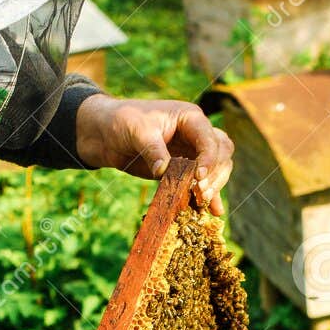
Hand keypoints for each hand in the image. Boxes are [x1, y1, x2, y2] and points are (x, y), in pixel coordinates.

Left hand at [75, 94, 233, 213]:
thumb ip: (153, 150)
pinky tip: (215, 211)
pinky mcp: (185, 170)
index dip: (209, 158)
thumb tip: (164, 171)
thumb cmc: (123, 122)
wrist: (107, 134)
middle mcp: (196, 134)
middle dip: (215, 173)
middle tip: (200, 192)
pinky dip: (210, 196)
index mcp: (190, 118)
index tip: (198, 178)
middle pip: (222, 153)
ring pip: (218, 168)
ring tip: (203, 202)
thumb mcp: (137, 131)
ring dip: (215, 185)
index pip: (210, 139)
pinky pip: (204, 182)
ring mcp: (192, 153)